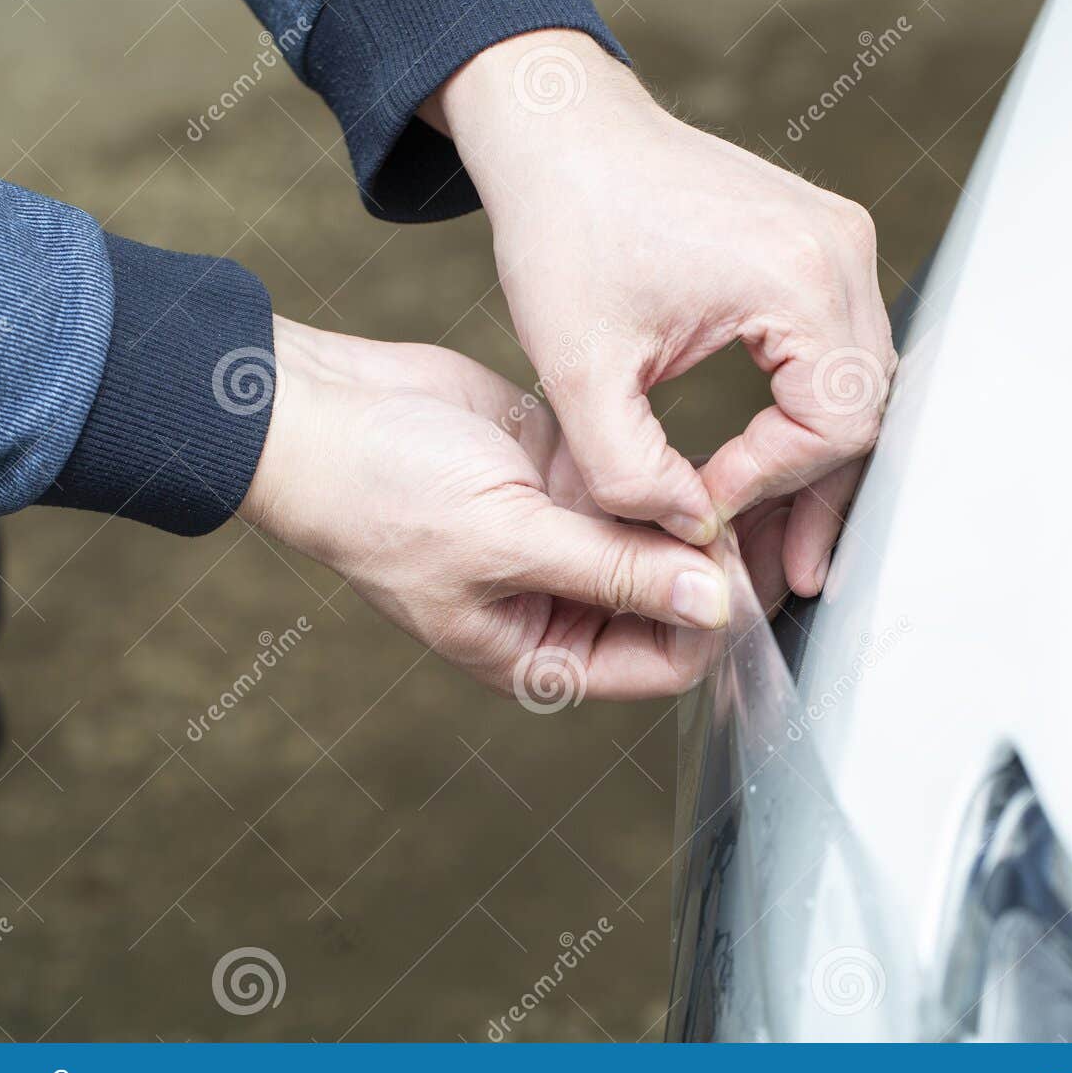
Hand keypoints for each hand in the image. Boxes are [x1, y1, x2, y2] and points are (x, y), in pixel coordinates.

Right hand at [240, 317, 787, 700]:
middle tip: (743, 509)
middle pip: (676, 601)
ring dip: (696, 514)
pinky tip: (694, 446)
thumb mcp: (504, 542)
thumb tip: (710, 604)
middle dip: (713, 564)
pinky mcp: (568, 477)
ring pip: (665, 539)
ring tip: (733, 475)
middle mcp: (565, 601)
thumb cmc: (383, 492)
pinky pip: (643, 485)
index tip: (734, 563)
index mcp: (542, 650)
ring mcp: (570, 536)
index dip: (709, 621)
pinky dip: (668, 470)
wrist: (327, 409)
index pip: (665, 664)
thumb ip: (611, 573)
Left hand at [427, 30, 896, 596]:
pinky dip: (804, 414)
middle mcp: (840, 253)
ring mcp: (838, 244)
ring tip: (781, 540)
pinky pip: (836, 352)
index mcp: (798, 277)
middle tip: (785, 570)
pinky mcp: (818, 247)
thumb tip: (693, 532)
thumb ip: (631, 474)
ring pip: (856, 387)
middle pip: (864, 411)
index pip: (836, 425)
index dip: (775, 486)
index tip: (705, 507)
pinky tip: (767, 462)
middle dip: (815, 495)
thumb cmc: (565, 226)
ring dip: (814, 462)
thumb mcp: (579, 371)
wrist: (559, 134)